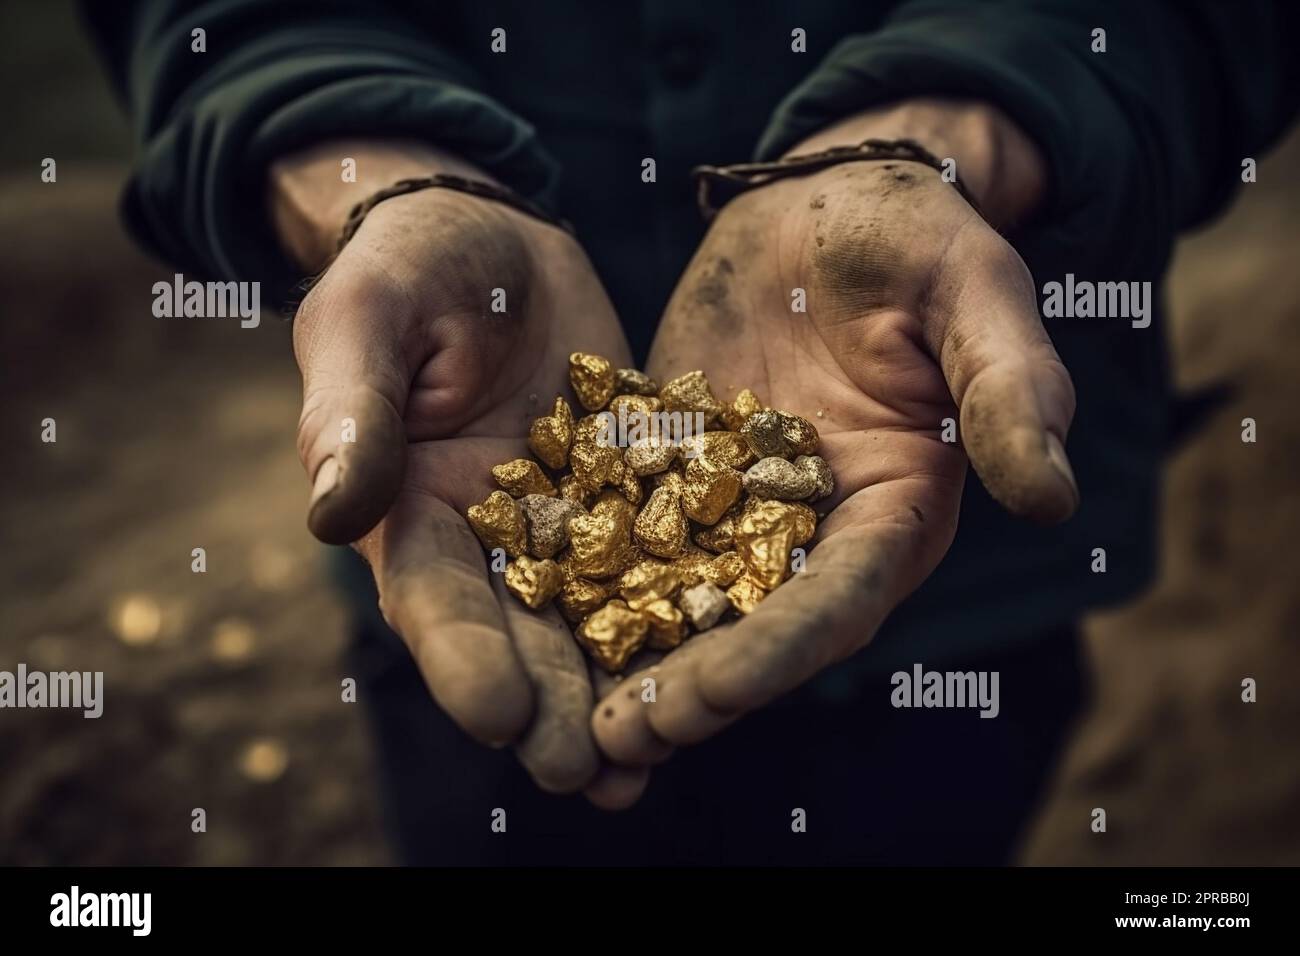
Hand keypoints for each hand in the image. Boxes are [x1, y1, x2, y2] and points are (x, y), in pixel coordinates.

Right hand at [274, 141, 646, 803]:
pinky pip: (661, 556)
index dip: (462, 659)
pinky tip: (719, 660)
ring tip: (646, 762)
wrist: (494, 238)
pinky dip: (682, 612)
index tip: (500, 714)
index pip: (431, 597)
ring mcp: (563, 523)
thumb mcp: (371, 317)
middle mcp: (487, 538)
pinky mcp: (630, 495)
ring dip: (615, 690)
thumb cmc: (411, 265)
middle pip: (517, 635)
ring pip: (591, 619)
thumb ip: (352, 411)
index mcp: (409, 510)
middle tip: (584, 775)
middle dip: (549, 707)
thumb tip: (328, 515)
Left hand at [592, 100, 1078, 773]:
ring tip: (569, 721)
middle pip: (756, 625)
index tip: (711, 695)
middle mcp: (817, 527)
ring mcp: (740, 504)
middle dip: (692, 685)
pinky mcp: (676, 470)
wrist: (820, 203)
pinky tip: (527, 614)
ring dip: (633, 659)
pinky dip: (587, 579)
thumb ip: (1010, 385)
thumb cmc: (913, 235)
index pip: (841, 598)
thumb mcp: (972, 289)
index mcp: (897, 504)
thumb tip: (1052, 497)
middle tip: (616, 741)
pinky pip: (627, 532)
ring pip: (686, 598)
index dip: (779, 651)